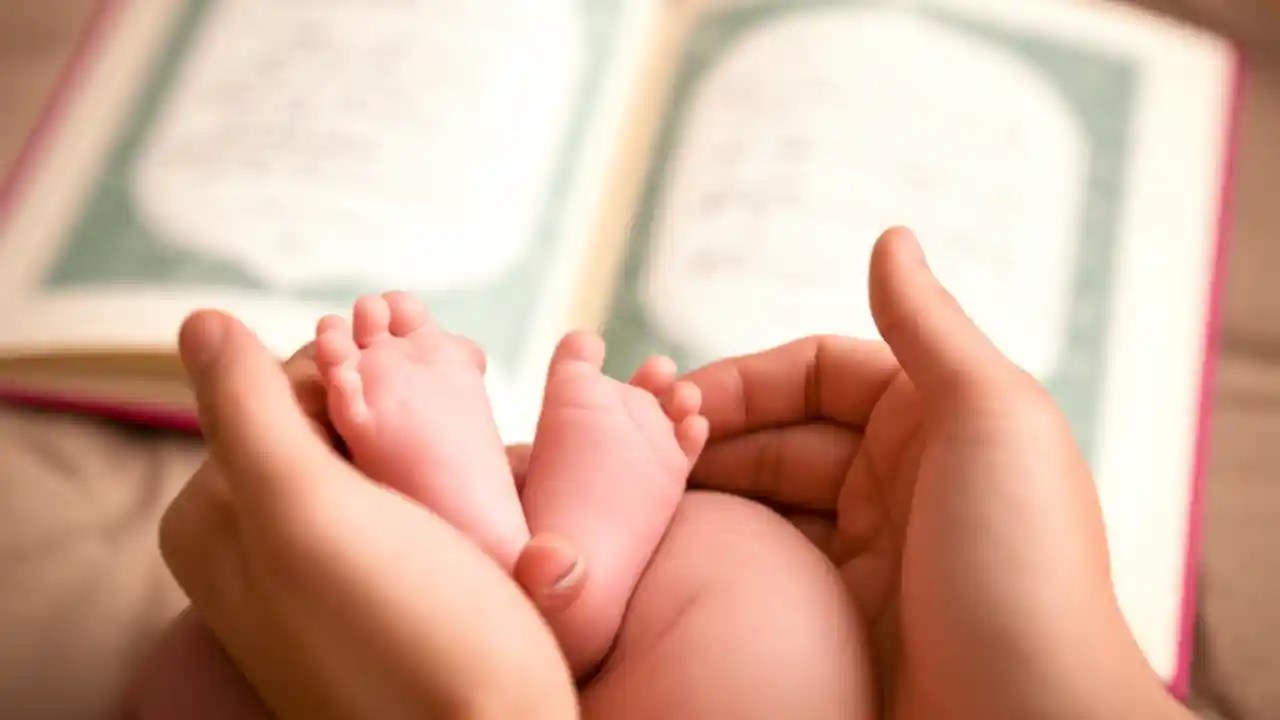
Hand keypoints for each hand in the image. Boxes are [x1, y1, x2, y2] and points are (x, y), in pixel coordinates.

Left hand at [158, 312, 577, 719]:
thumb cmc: (408, 629)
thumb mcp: (307, 511)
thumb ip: (247, 412)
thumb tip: (199, 319)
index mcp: (216, 516)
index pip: (275, 386)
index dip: (351, 362)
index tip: (414, 351)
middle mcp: (256, 543)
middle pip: (323, 418)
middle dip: (390, 388)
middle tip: (465, 371)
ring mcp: (322, 568)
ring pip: (368, 451)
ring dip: (421, 420)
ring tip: (477, 412)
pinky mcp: (379, 587)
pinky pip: (398, 496)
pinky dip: (436, 465)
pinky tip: (477, 461)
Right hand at [684, 227, 1191, 719]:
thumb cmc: (1021, 565)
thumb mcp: (990, 419)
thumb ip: (929, 325)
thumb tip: (891, 235)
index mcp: (936, 422)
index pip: (819, 372)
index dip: (746, 379)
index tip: (675, 403)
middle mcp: (899, 481)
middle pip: (780, 435)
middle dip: (710, 435)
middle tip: (635, 454)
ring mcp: (867, 554)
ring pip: (763, 502)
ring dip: (701, 494)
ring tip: (636, 500)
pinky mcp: (836, 619)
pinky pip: (761, 568)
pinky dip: (712, 555)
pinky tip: (667, 553)